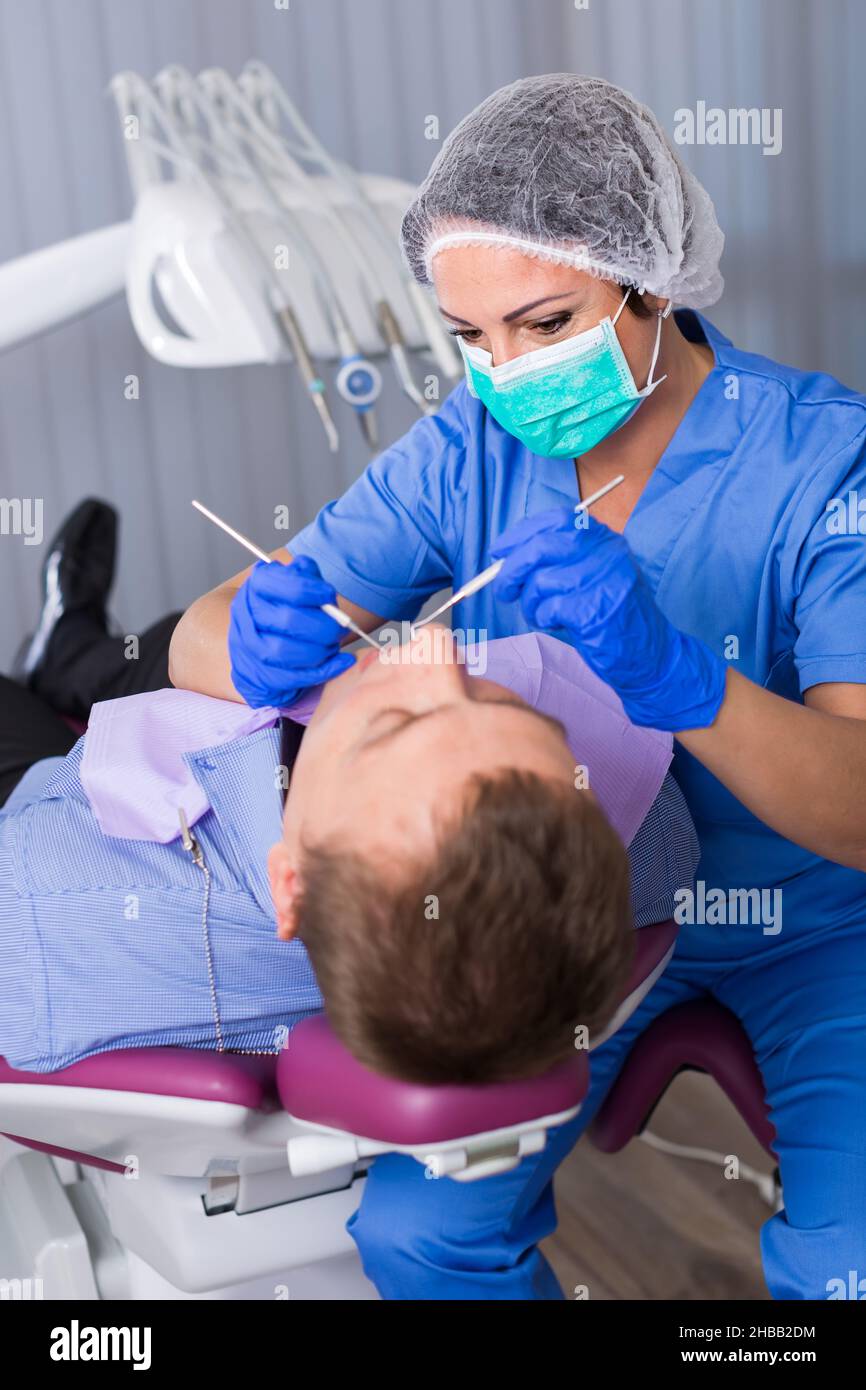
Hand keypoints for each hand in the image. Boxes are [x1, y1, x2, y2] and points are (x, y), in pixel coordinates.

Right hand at [229, 554, 354, 708]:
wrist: (258, 639)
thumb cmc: (284, 607)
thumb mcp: (295, 581)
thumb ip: (306, 575)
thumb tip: (317, 583)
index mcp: (258, 585)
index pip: (287, 586)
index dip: (314, 591)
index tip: (330, 595)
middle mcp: (248, 614)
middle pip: (288, 621)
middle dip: (324, 626)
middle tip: (340, 627)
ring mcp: (249, 647)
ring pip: (285, 652)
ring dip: (320, 650)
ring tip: (333, 644)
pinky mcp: (257, 675)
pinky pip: (291, 677)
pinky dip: (322, 671)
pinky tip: (340, 663)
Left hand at [490, 507, 726, 730]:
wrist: (651, 655)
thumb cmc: (612, 617)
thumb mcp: (590, 576)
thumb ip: (558, 560)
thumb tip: (506, 557)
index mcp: (605, 539)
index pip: (555, 520)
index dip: (520, 534)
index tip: (499, 551)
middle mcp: (607, 553)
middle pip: (541, 547)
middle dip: (511, 570)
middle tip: (503, 590)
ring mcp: (604, 580)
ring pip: (540, 581)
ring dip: (530, 602)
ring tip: (542, 613)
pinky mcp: (596, 610)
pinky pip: (549, 607)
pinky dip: (543, 617)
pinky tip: (557, 623)